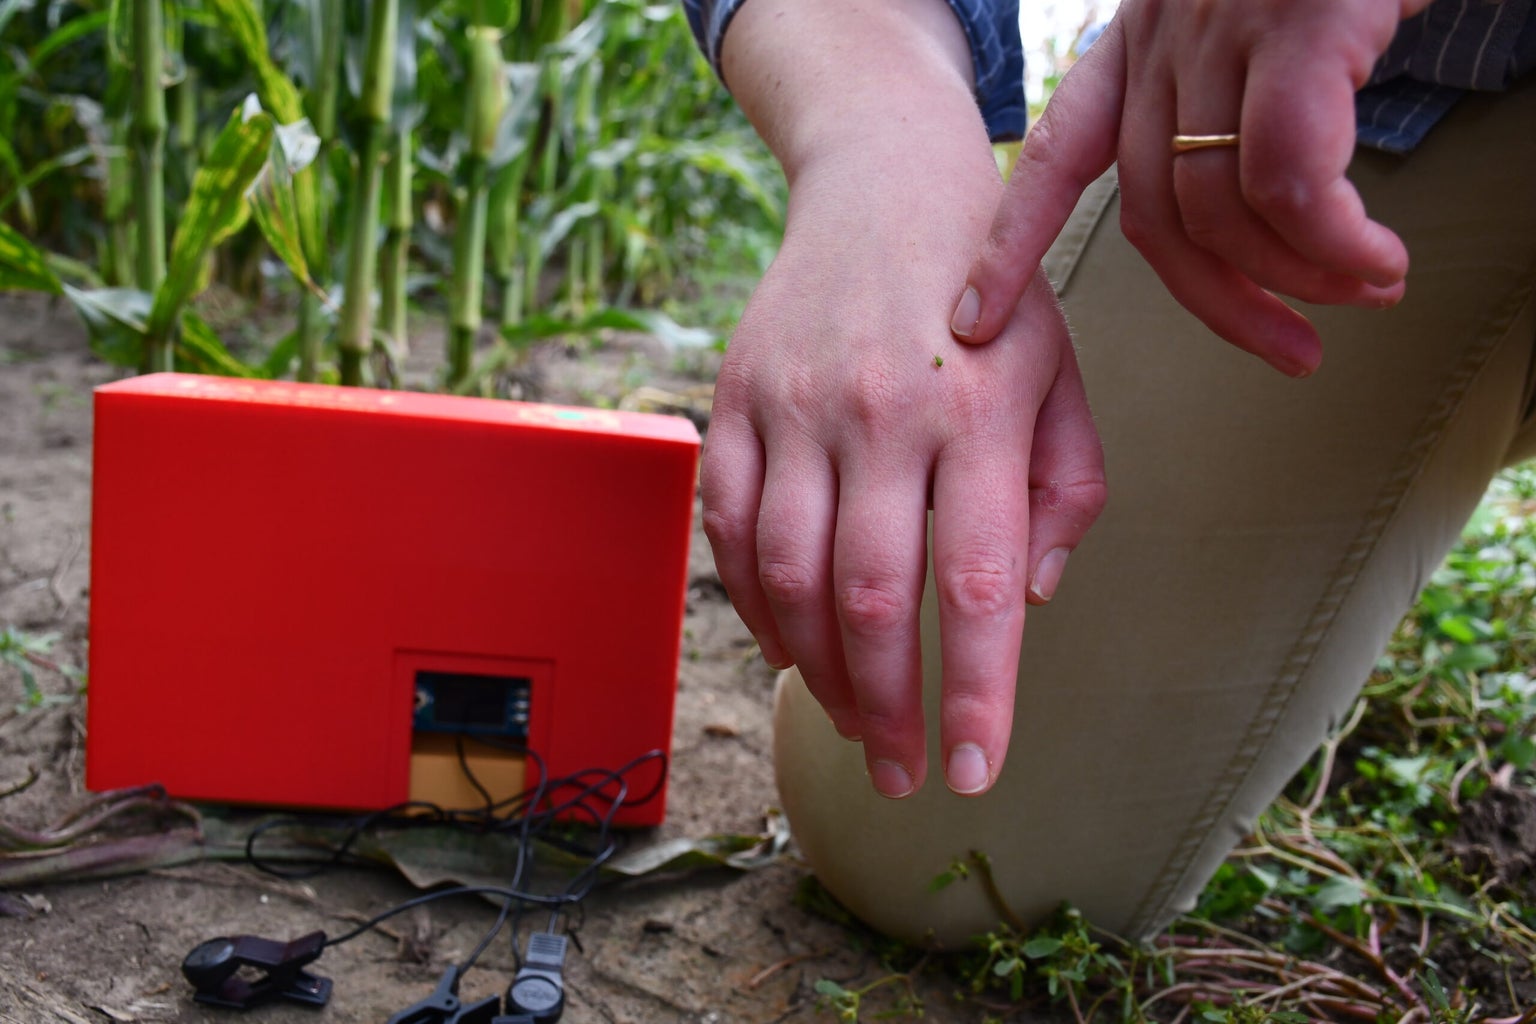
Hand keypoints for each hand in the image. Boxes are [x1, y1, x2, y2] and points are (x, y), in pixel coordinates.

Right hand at [701, 140, 1105, 798]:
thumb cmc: (990, 299)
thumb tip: (1028, 602)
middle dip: (886, 710)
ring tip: (852, 720)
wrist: (882, 186)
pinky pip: (731, 530)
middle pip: (870, 599)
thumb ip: (1065, 491)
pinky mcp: (736, 402)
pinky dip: (756, 606)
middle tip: (903, 774)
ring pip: (789, 576)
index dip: (974, 694)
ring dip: (819, 671)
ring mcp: (795, 407)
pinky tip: (789, 648)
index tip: (972, 773)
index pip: (976, 585)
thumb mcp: (1062, 377)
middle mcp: (881, 413)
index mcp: (978, 414)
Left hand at [951, 0, 1433, 376]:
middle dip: (1225, 304)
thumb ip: (1237, 96)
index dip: (1010, 243)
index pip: (1053, 151)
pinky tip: (1376, 260)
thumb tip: (1269, 202)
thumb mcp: (1265, 18)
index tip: (975, 323)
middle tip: (1291, 350)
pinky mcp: (1297, 29)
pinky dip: (1334, 244)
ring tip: (1366, 290)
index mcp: (1142, 39)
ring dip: (1298, 277)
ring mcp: (1226, 31)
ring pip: (1221, 210)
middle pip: (1156, 216)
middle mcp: (1166, 37)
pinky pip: (1289, 180)